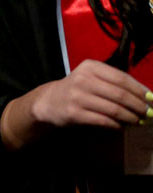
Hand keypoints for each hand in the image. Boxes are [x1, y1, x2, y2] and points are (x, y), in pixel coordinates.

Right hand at [2, 58, 151, 149]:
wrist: (50, 101)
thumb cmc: (78, 89)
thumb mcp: (92, 77)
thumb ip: (115, 83)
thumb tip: (146, 96)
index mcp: (90, 66)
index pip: (122, 78)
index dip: (140, 90)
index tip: (152, 99)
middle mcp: (82, 79)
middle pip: (120, 94)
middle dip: (139, 106)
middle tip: (149, 113)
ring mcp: (77, 97)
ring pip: (114, 109)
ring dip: (131, 118)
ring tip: (138, 121)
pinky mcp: (74, 113)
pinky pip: (104, 121)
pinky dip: (117, 125)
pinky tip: (122, 126)